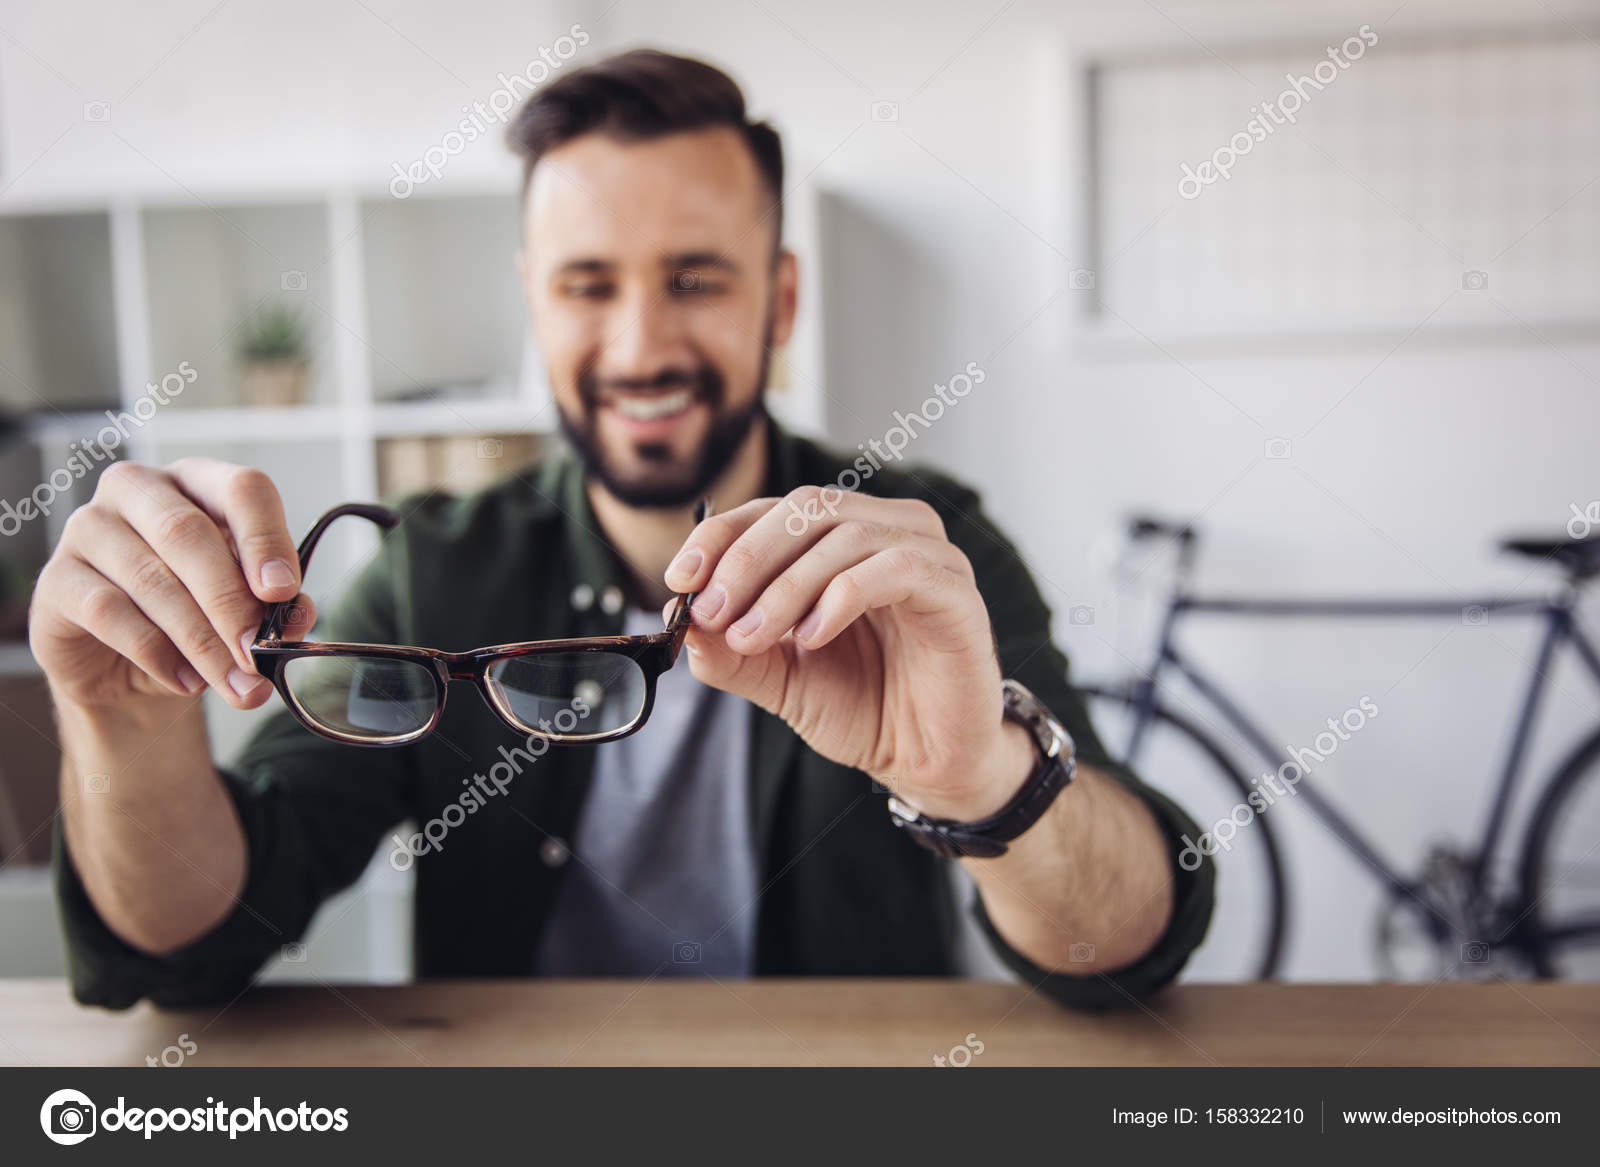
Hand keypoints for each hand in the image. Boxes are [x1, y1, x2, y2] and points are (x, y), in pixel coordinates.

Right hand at [29, 458, 315, 711]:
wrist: (127, 668)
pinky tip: (186, 681)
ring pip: (151, 580)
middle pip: (188, 533)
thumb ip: (275, 607)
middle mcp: (138, 491)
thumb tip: (298, 612)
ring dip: (200, 640)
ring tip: (234, 681)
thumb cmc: (192, 616)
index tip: (282, 591)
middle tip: (256, 653)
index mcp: (197, 482)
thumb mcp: (244, 610)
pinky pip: (109, 612)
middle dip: (230, 602)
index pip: (240, 488)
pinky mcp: (56, 579)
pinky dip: (156, 653)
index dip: (265, 538)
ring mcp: (88, 528)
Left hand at [663, 487, 1035, 819]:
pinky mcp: (955, 591)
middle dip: (747, 559)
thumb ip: (732, 650)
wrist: (926, 763)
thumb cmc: (863, 707)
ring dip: (787, 585)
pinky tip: (812, 637)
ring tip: (753, 635)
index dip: (722, 535)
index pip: (774, 509)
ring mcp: (929, 554)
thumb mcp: (779, 678)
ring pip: (846, 534)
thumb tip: (683, 621)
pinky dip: (842, 595)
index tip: (679, 579)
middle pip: (807, 508)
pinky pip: (897, 567)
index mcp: (843, 538)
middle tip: (712, 613)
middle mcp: (888, 530)